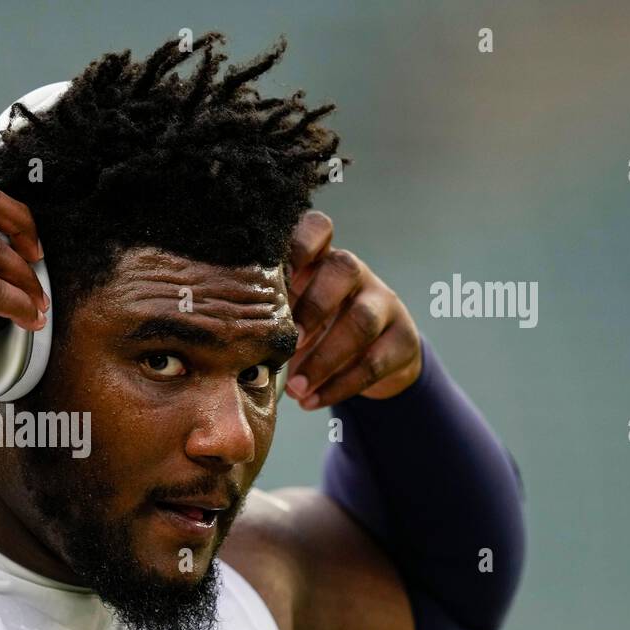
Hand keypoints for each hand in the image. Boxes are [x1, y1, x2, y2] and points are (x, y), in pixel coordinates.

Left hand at [283, 211, 421, 408]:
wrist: (372, 359)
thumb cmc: (311, 330)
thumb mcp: (288, 314)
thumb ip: (266, 312)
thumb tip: (227, 336)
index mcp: (319, 259)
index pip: (318, 228)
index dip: (299, 244)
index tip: (275, 276)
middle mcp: (354, 273)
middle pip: (343, 269)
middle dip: (313, 308)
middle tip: (286, 345)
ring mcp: (382, 302)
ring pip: (362, 320)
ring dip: (325, 359)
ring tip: (297, 389)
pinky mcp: (402, 337)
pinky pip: (375, 361)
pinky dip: (340, 386)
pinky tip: (313, 401)